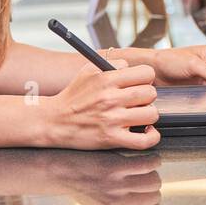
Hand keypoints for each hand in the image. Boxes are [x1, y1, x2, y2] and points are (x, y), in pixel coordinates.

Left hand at [29, 150, 163, 204]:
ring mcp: (117, 185)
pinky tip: (146, 157)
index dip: (152, 202)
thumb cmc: (83, 185)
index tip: (147, 194)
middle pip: (155, 196)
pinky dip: (152, 159)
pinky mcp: (116, 167)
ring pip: (155, 180)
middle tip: (143, 176)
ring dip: (153, 172)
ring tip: (144, 166)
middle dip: (152, 186)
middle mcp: (117, 203)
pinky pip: (149, 164)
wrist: (60, 171)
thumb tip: (150, 202)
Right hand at [43, 60, 159, 149]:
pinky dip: (151, 137)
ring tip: (138, 115)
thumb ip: (112, 64)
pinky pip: (144, 141)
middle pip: (151, 93)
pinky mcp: (112, 139)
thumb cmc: (73, 96)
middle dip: (147, 96)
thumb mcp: (88, 71)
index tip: (140, 83)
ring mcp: (112, 120)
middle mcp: (111, 98)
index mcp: (107, 79)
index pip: (146, 73)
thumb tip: (131, 67)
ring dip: (148, 115)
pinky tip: (147, 132)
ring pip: (151, 114)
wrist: (54, 121)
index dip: (146, 78)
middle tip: (137, 101)